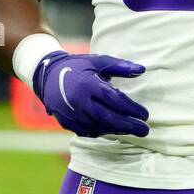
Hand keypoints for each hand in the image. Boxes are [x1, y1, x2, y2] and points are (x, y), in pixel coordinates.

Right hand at [33, 51, 149, 137]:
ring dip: (117, 130)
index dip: (132, 109)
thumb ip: (120, 66)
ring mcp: (72, 114)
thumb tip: (142, 70)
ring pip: (99, 127)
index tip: (145, 115)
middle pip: (109, 118)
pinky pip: (88, 132)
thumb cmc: (78, 67)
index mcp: (88, 84)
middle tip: (144, 130)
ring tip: (131, 129)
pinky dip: (103, 131)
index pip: (115, 100)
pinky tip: (114, 129)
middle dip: (129, 126)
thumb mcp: (99, 61)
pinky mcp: (67, 123)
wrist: (47, 76)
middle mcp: (80, 102)